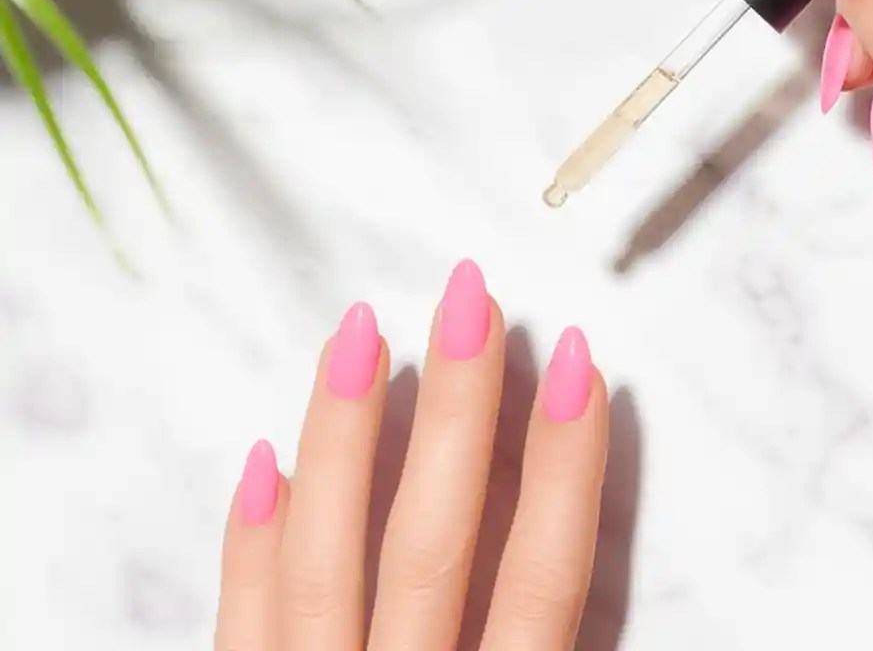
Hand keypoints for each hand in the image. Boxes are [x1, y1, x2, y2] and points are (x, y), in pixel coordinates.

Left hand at [214, 261, 608, 650]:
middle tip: (469, 304)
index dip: (563, 472)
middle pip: (432, 546)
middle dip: (454, 415)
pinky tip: (262, 465)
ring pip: (323, 565)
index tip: (579, 368)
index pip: (542, 582)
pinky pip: (243, 625)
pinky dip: (251, 547)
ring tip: (357, 334)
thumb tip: (551, 533)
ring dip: (341, 441)